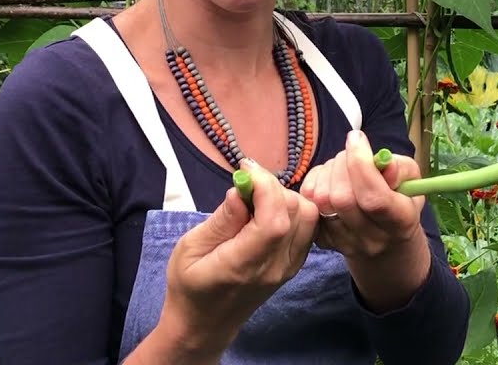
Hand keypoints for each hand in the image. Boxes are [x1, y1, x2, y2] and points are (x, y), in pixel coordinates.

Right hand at [151, 159, 319, 359]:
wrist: (204, 325)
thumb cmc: (189, 286)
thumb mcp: (190, 249)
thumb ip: (221, 220)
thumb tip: (241, 190)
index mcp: (245, 265)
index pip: (275, 220)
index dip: (266, 187)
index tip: (245, 171)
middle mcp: (275, 267)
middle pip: (296, 212)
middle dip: (273, 187)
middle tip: (246, 184)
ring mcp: (289, 267)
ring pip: (308, 216)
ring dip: (285, 197)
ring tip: (256, 198)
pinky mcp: (294, 265)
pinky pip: (307, 227)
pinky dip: (293, 210)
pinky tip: (267, 211)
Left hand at [299, 130, 431, 311]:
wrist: (388, 242)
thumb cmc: (402, 201)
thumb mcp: (412, 181)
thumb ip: (401, 169)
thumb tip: (381, 161)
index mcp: (400, 223)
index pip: (374, 198)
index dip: (360, 164)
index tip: (357, 138)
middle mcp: (371, 239)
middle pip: (342, 198)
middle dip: (342, 163)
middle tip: (351, 152)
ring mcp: (344, 243)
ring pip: (321, 199)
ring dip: (328, 172)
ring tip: (342, 167)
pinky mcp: (323, 241)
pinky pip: (308, 203)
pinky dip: (315, 182)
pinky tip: (329, 179)